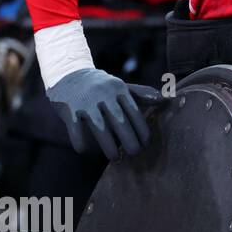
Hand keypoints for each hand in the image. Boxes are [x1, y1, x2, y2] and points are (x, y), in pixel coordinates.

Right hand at [46, 68, 164, 160]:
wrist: (68, 73)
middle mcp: (103, 95)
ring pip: (99, 126)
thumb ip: (141, 94)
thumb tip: (163, 99)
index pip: (134, 112)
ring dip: (108, 145)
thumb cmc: (100, 85)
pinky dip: (79, 139)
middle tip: (135, 153)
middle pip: (119, 121)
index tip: (146, 143)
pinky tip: (83, 150)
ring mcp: (85, 101)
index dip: (141, 129)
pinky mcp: (69, 107)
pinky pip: (75, 126)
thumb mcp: (120, 87)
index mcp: (119, 90)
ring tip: (115, 158)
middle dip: (129, 139)